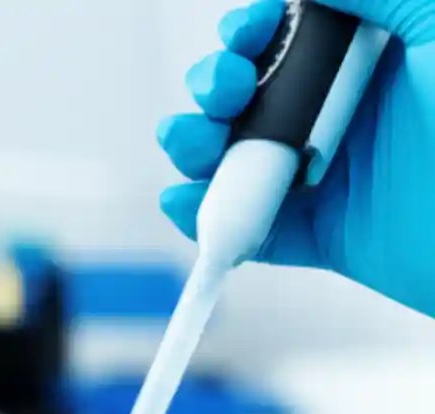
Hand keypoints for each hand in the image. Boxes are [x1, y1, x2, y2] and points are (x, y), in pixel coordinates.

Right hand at [158, 0, 434, 317]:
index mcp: (372, 59)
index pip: (288, 37)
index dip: (251, 32)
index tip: (247, 34)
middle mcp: (344, 112)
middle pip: (248, 94)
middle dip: (213, 86)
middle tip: (224, 93)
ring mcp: (329, 175)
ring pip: (235, 158)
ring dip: (194, 147)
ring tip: (194, 146)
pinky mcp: (324, 235)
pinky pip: (252, 230)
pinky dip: (207, 219)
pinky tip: (187, 202)